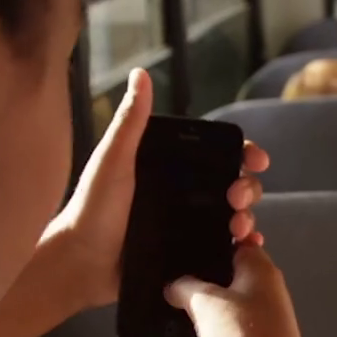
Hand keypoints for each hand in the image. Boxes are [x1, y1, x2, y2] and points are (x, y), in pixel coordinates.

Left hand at [37, 69, 269, 311]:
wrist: (80, 262)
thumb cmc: (91, 208)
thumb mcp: (113, 161)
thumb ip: (129, 122)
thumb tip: (140, 74)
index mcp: (168, 168)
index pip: (216, 154)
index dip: (242, 153)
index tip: (256, 159)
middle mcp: (181, 195)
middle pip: (232, 185)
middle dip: (248, 189)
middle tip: (238, 198)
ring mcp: (186, 226)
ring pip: (232, 217)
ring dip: (247, 218)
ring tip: (239, 228)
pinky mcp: (187, 256)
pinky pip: (222, 249)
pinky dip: (239, 248)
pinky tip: (246, 248)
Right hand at [148, 244, 312, 336]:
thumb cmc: (243, 335)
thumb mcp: (207, 302)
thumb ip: (185, 288)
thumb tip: (174, 286)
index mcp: (259, 273)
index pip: (241, 244)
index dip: (219, 236)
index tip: (192, 234)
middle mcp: (259, 298)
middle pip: (224, 282)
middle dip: (195, 280)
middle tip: (164, 273)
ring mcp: (250, 330)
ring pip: (214, 318)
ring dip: (188, 319)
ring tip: (157, 311)